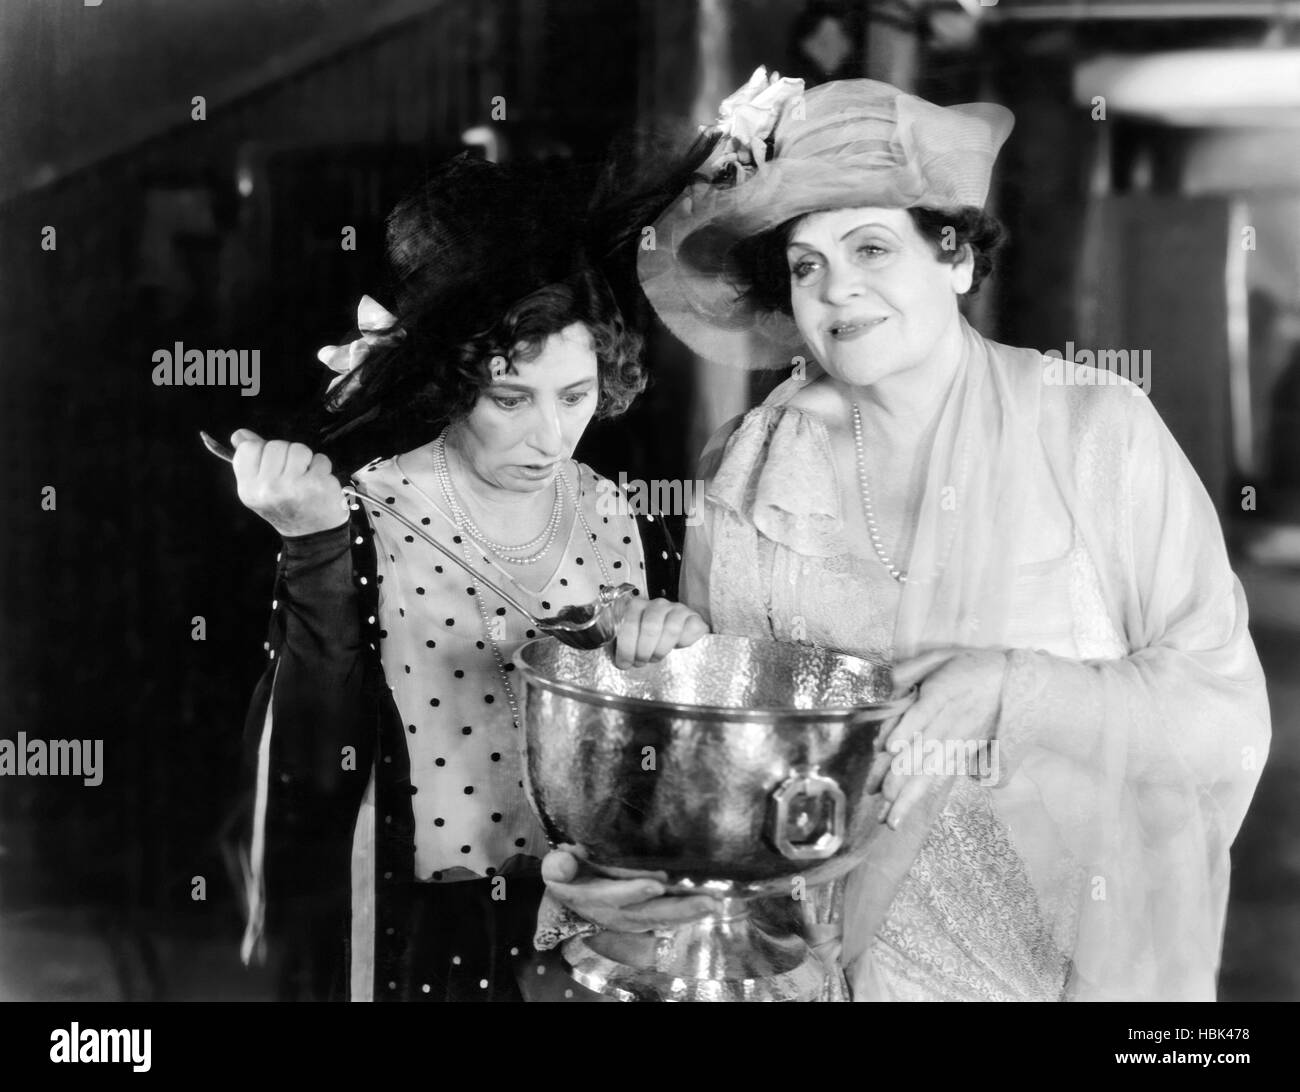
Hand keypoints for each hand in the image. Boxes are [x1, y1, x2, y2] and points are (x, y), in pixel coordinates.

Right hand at [230, 429, 348, 537]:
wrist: (313, 535)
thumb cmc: (287, 507)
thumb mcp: (261, 488)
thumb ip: (250, 460)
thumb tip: (239, 435)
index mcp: (248, 489)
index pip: (249, 447)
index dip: (263, 451)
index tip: (272, 467)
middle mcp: (268, 489)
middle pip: (276, 445)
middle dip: (287, 456)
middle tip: (292, 477)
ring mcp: (293, 486)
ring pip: (299, 449)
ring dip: (306, 460)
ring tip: (305, 479)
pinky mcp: (317, 484)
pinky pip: (320, 459)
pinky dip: (322, 468)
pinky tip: (319, 485)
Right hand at [541, 846, 723, 932]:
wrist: (571, 897)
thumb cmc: (568, 873)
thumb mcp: (556, 867)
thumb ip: (559, 865)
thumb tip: (565, 858)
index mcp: (591, 897)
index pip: (613, 896)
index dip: (633, 891)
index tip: (656, 884)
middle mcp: (615, 913)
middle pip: (648, 913)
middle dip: (678, 909)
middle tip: (707, 901)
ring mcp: (632, 917)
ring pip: (662, 918)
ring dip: (689, 913)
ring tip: (714, 903)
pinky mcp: (644, 916)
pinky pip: (667, 918)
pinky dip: (687, 914)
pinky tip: (709, 905)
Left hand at [610, 597, 708, 669]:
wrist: (677, 635)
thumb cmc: (649, 641)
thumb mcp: (631, 640)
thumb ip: (621, 644)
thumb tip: (616, 660)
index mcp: (637, 606)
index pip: (629, 623)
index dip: (626, 647)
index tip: (624, 663)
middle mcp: (657, 604)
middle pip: (650, 627)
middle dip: (643, 651)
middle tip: (641, 662)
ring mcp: (677, 609)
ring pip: (670, 629)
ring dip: (660, 650)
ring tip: (655, 657)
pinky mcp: (694, 617)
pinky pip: (690, 629)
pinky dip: (684, 642)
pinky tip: (678, 647)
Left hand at [865, 648, 1009, 829]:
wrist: (1015, 684)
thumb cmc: (970, 667)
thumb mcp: (940, 657)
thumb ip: (912, 668)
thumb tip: (887, 682)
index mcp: (940, 694)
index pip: (921, 714)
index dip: (906, 730)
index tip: (889, 748)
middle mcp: (949, 721)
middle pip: (922, 750)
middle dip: (902, 778)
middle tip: (882, 800)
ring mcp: (958, 739)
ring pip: (931, 770)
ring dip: (911, 795)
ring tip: (892, 819)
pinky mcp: (965, 750)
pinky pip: (943, 772)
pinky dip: (928, 788)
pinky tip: (913, 803)